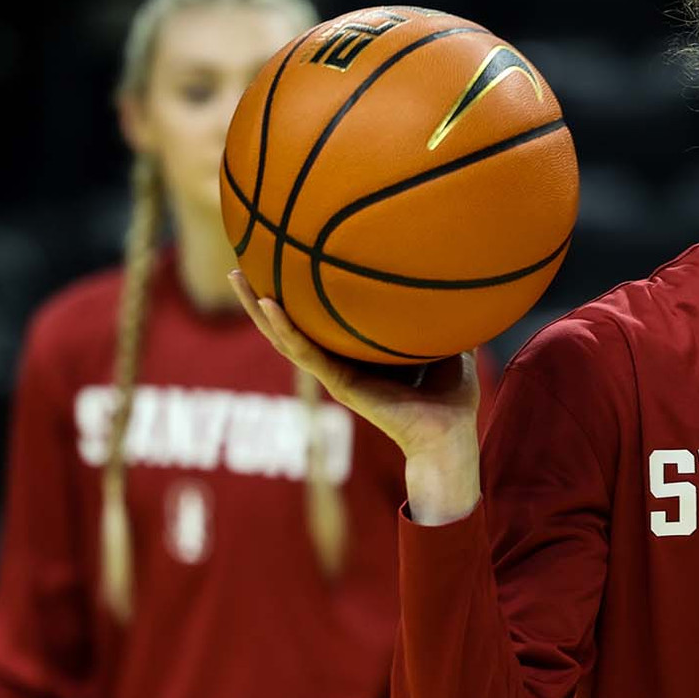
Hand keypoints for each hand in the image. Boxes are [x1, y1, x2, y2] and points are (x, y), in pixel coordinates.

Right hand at [229, 270, 482, 523]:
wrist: (448, 436)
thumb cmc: (451, 398)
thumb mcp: (448, 345)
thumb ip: (445, 317)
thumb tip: (463, 281)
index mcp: (359, 355)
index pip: (321, 321)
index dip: (299, 295)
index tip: (282, 261)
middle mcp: (339, 363)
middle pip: (290, 325)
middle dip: (262, 296)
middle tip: (239, 264)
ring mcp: (334, 373)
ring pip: (284, 336)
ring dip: (258, 307)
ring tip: (235, 275)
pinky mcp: (337, 383)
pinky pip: (304, 351)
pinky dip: (285, 327)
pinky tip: (268, 303)